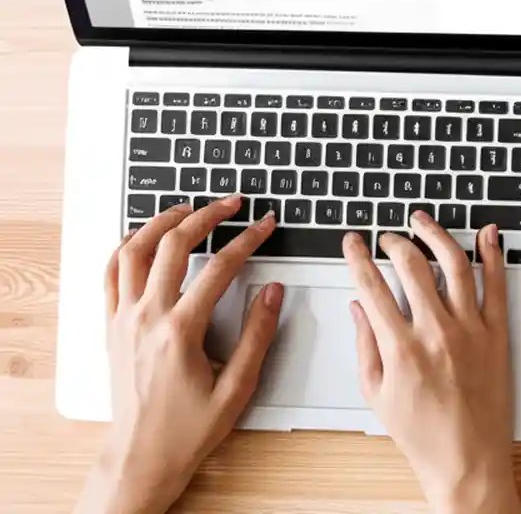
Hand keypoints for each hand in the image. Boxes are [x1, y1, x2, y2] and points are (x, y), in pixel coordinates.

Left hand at [77, 196, 282, 513]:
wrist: (142, 455)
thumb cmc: (188, 429)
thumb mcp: (238, 387)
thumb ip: (258, 335)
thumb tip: (273, 292)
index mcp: (180, 331)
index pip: (220, 268)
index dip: (248, 239)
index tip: (265, 225)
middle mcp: (146, 318)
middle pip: (173, 246)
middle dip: (207, 216)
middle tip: (231, 203)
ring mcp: (123, 319)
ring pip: (134, 250)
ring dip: (161, 222)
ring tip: (187, 208)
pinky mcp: (111, 326)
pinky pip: (110, 273)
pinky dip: (125, 247)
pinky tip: (141, 237)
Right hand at [343, 213, 516, 513]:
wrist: (468, 460)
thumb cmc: (422, 434)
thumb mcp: (376, 394)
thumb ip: (365, 344)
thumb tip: (358, 305)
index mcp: (400, 348)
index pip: (372, 286)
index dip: (358, 257)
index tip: (353, 242)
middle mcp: (436, 332)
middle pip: (412, 266)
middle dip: (394, 241)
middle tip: (387, 235)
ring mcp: (471, 330)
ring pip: (454, 265)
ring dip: (437, 235)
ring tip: (423, 222)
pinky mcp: (497, 335)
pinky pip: (497, 286)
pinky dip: (493, 255)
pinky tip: (487, 234)